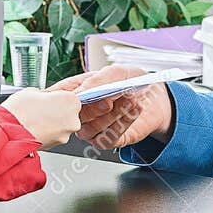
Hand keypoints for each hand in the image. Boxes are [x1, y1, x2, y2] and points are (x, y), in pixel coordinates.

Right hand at [2, 88, 82, 148]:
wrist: (7, 133)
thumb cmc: (19, 112)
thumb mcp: (32, 92)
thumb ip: (45, 95)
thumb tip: (45, 98)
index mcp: (71, 101)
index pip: (71, 97)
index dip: (58, 97)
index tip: (50, 99)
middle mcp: (73, 119)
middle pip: (69, 112)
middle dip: (57, 111)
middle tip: (41, 109)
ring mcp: (66, 134)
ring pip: (63, 125)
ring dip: (52, 123)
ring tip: (35, 120)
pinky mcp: (57, 145)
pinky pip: (56, 135)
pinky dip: (48, 132)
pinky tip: (36, 128)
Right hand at [57, 64, 172, 150]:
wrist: (154, 97)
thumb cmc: (131, 82)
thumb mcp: (118, 72)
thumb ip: (99, 79)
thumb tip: (82, 91)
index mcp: (77, 92)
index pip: (59, 96)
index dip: (66, 96)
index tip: (83, 92)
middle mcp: (81, 112)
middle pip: (74, 116)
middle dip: (94, 106)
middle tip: (111, 97)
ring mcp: (92, 128)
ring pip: (91, 128)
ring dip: (112, 114)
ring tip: (129, 99)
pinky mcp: (107, 140)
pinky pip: (108, 137)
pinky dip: (123, 122)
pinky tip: (134, 109)